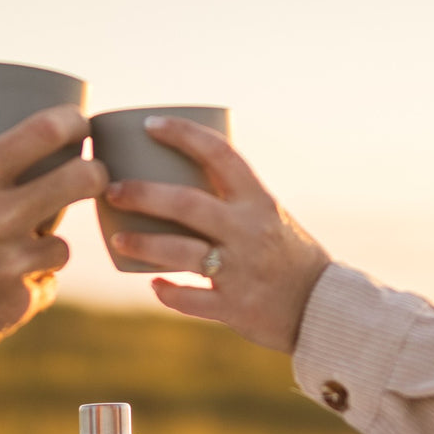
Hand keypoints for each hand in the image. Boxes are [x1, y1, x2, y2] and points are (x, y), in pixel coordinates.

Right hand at [0, 105, 106, 359]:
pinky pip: (43, 288)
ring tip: (24, 250)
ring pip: (62, 247)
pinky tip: (9, 287)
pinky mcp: (18, 303)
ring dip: (48, 246)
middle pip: (80, 183)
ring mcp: (15, 263)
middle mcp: (1, 216)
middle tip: (93, 178)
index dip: (71, 124)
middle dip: (96, 175)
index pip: (41, 134)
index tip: (79, 126)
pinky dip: (31, 286)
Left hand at [104, 117, 329, 353]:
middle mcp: (249, 232)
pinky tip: (154, 285)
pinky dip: (169, 294)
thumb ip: (232, 199)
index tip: (151, 126)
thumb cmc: (288, 256)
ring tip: (118, 240)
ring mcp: (240, 272)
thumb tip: (180, 174)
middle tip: (112, 189)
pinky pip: (191, 301)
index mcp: (258, 202)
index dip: (184, 135)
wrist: (322, 307)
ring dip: (144, 245)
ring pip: (182, 254)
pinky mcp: (234, 308)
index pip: (219, 155)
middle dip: (144, 194)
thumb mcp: (269, 216)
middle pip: (187, 204)